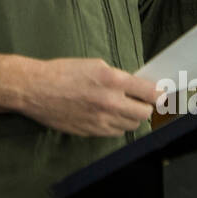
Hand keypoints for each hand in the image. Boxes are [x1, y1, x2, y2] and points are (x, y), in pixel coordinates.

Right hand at [17, 58, 158, 136]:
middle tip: (139, 100)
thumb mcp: (94, 65)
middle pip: (144, 113)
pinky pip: (115, 132)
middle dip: (144, 106)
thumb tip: (136, 86)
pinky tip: (106, 115)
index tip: (161, 95)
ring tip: (120, 107)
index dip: (160, 94)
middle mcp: (110, 102)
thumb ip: (117, 77)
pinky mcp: (91, 131)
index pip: (150, 93)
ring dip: (130, 116)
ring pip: (131, 125)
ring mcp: (101, 120)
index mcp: (112, 80)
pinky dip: (116, 125)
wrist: (35, 89)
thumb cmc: (62, 72)